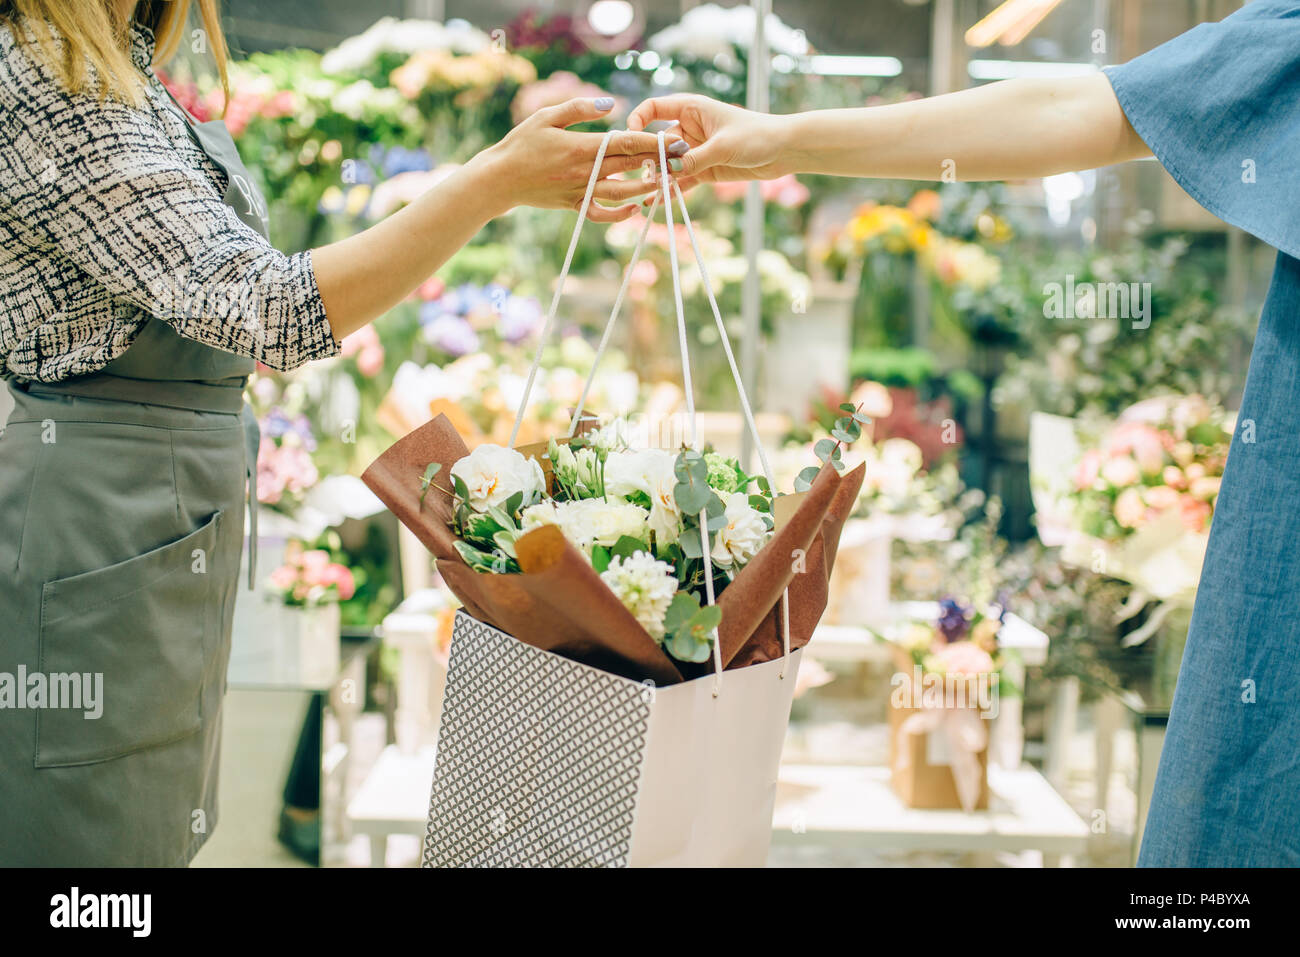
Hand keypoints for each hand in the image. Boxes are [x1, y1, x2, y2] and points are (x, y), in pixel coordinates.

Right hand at [478, 97, 683, 221]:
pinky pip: (602, 214)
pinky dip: (620, 214)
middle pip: (630, 166)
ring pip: (623, 192)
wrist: (500, 178)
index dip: (652, 141)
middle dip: (659, 162)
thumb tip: (611, 104)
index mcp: (582, 147)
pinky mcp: (574, 205)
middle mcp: (586, 172)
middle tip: (683, 157)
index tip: (673, 138)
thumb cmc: (521, 143)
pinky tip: (635, 207)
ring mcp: (581, 191)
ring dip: (648, 187)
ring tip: (668, 181)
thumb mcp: (547, 116)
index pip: (625, 143)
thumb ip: (580, 109)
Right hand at [627, 94, 792, 192]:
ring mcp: (695, 150)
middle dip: (648, 158)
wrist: (784, 150)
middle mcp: (689, 128)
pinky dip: (671, 189)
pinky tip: (657, 201)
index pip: (654, 108)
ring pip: (668, 164)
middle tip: (641, 174)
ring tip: (646, 191)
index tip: (630, 135)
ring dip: (657, 177)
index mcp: (691, 109)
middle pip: (658, 141)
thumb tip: (668, 172)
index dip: (638, 119)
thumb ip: (694, 159)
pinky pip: (681, 179)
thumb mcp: (723, 146)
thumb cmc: (757, 135)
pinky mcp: (703, 169)